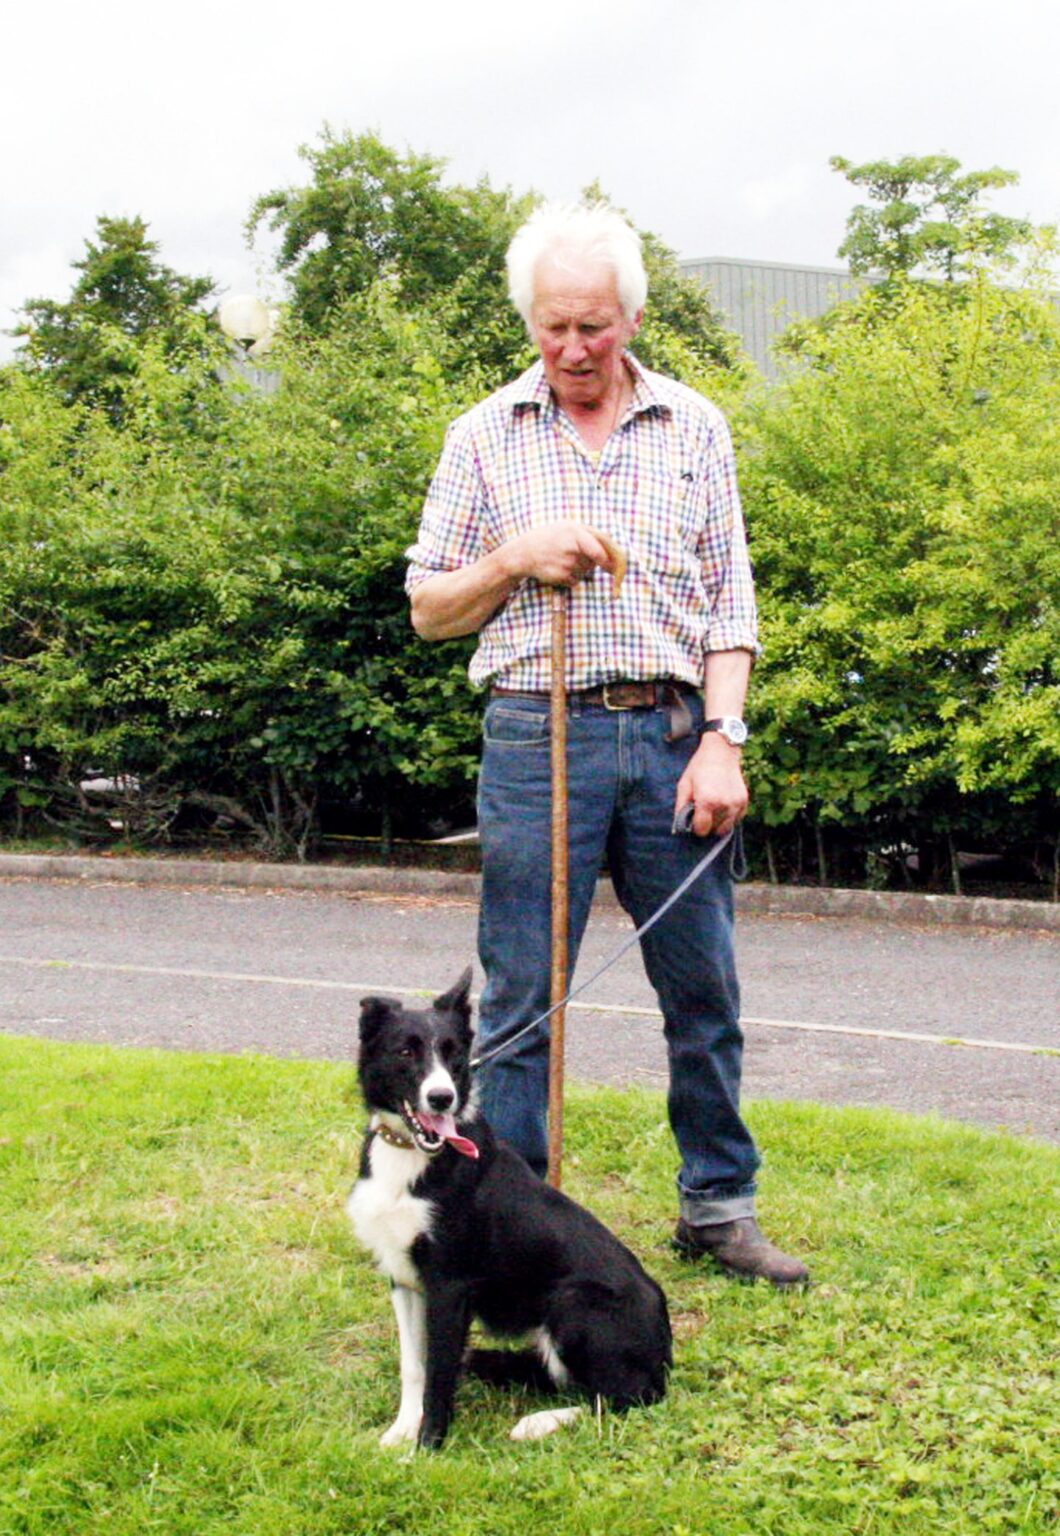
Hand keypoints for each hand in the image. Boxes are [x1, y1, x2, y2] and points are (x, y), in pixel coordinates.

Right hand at [501, 521, 617, 587]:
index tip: (612, 565)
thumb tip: (612, 549)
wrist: (524, 553)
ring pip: (586, 571)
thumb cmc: (550, 537)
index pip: (599, 550)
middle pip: (594, 561)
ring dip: (580, 568)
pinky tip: (558, 567)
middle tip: (572, 554)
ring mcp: (566, 564)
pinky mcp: (561, 577)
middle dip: (590, 560)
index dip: (608, 560)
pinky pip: (576, 580)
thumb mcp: (568, 527)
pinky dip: (571, 576)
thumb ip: (591, 534)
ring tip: (562, 558)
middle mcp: (571, 548)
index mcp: (575, 532)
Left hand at [674, 734, 748, 838]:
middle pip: (715, 830)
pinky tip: (723, 805)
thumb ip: (681, 807)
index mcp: (707, 801)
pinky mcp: (744, 800)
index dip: (696, 827)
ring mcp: (736, 803)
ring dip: (719, 823)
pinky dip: (730, 817)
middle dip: (708, 825)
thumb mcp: (684, 784)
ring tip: (713, 808)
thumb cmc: (699, 766)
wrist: (721, 750)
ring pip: (727, 827)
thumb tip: (679, 827)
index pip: (702, 830)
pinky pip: (737, 819)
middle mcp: (724, 805)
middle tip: (703, 812)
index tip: (694, 820)